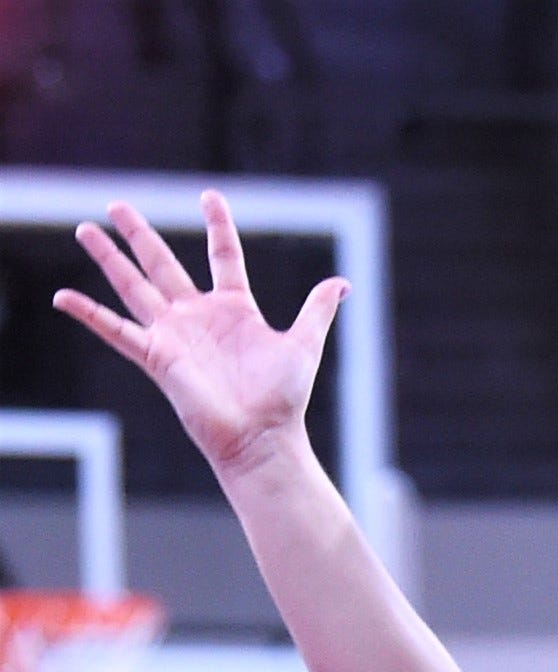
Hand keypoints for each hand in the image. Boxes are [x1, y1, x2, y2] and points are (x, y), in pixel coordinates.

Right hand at [54, 193, 345, 478]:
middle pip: (163, 264)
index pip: (223, 256)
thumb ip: (316, 310)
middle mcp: (199, 317)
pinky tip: (62, 297)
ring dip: (109, 259)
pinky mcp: (156, 357)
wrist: (263, 437)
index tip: (209, 196)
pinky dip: (89, 314)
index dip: (217, 226)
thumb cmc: (283, 397)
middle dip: (140, 234)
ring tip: (85, 229)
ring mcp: (174, 335)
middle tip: (117, 205)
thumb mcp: (302, 344)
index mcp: (234, 309)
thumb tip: (343, 282)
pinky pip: (115, 330)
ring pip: (134, 287)